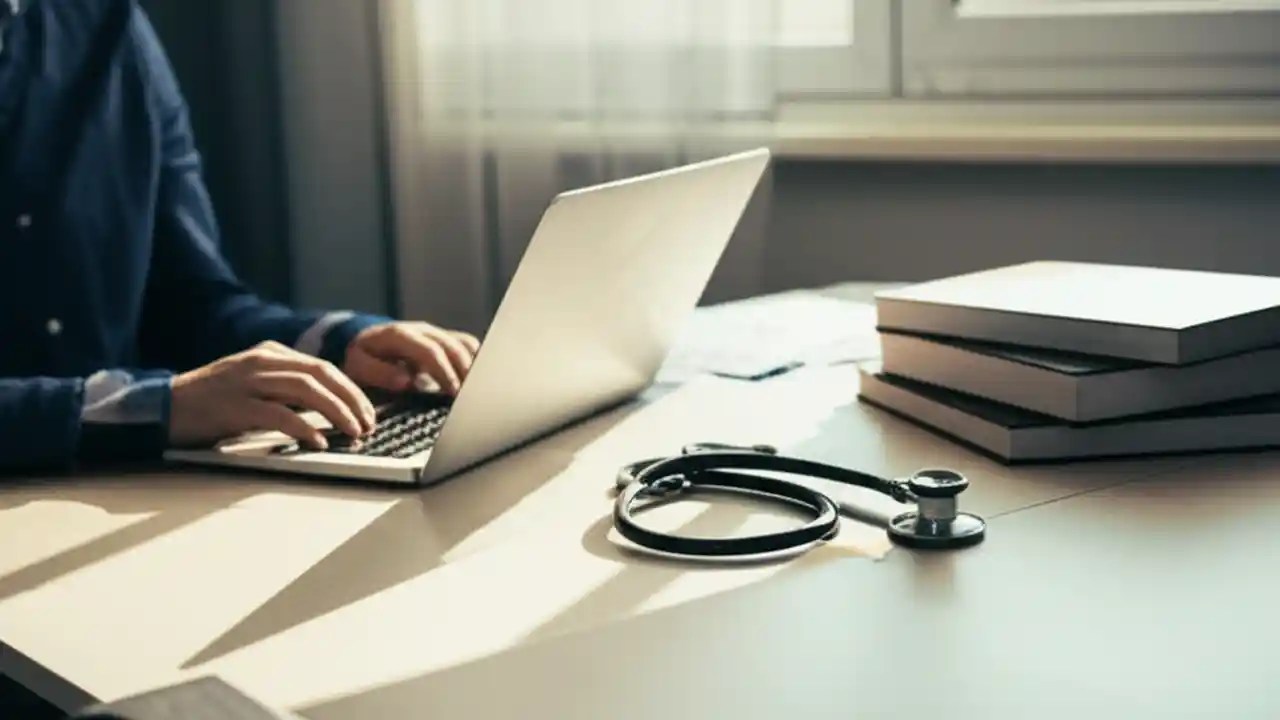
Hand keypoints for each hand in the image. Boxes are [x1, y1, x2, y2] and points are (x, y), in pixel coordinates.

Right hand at [169, 341, 377, 448]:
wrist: (164, 406)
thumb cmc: (214, 402)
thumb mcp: (256, 385)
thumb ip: (287, 389)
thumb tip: (330, 408)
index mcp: (271, 353)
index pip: (324, 367)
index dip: (352, 390)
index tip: (368, 413)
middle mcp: (262, 361)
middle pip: (321, 375)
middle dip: (352, 400)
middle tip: (368, 425)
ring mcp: (248, 381)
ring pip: (306, 390)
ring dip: (336, 412)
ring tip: (352, 433)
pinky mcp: (235, 405)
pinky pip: (278, 414)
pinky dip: (303, 428)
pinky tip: (317, 442)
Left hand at [343, 322, 480, 394]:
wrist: (364, 341)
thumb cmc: (361, 359)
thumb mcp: (358, 367)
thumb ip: (379, 372)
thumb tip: (407, 381)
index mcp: (399, 335)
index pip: (430, 351)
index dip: (445, 372)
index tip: (454, 394)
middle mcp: (421, 330)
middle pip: (452, 346)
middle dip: (464, 372)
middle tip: (472, 397)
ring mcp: (435, 333)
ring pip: (464, 344)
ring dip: (474, 366)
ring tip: (479, 390)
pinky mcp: (444, 339)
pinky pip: (467, 345)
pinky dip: (477, 360)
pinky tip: (480, 380)